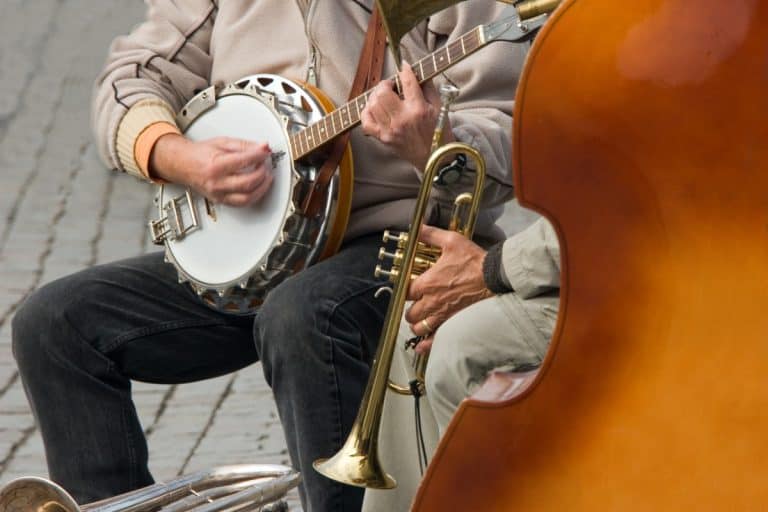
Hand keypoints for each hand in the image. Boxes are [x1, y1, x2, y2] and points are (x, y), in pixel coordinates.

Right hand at [150, 134, 273, 205]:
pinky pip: (242, 203)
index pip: (243, 161)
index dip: (259, 156)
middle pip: (247, 182)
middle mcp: (216, 182)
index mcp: (215, 164)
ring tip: (267, 177)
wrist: (183, 164)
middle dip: (262, 173)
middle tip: (266, 164)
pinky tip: (259, 187)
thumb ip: (244, 145)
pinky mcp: (220, 201)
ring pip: (247, 198)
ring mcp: (218, 194)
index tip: (266, 152)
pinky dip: (254, 196)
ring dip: (262, 188)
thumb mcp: (222, 142)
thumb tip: (263, 147)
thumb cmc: (200, 153)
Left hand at [361, 62, 453, 168]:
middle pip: (382, 92)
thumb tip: (417, 72)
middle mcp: (402, 119)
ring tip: (384, 96)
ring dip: (376, 96)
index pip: (407, 82)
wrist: (435, 158)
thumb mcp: (439, 107)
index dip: (404, 70)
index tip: (404, 66)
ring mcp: (390, 130)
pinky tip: (375, 109)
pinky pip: (366, 122)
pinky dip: (367, 112)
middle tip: (392, 86)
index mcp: (418, 109)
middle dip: (385, 84)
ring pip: (372, 105)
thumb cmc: (439, 132)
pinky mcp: (383, 138)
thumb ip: (428, 88)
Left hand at [405, 225, 492, 353]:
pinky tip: (422, 345)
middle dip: (411, 309)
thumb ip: (431, 235)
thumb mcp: (452, 242)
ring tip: (422, 320)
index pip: (405, 292)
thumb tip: (419, 227)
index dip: (405, 291)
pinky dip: (426, 344)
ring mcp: (442, 316)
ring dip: (418, 324)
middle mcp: (432, 302)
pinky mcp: (454, 325)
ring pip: (419, 327)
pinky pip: (434, 341)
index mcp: (428, 283)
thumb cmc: (474, 261)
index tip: (410, 289)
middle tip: (417, 305)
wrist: (495, 278)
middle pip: (410, 313)